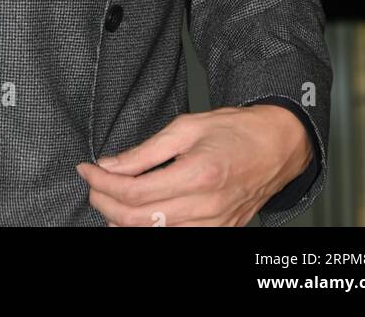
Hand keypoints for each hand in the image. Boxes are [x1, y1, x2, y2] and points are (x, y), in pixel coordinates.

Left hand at [76, 104, 312, 226]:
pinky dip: (150, 231)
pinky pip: (176, 239)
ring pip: (154, 236)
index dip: (102, 184)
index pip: (135, 191)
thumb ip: (146, 150)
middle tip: (92, 187)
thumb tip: (110, 164)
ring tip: (109, 200)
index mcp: (197, 174)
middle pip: (138, 219)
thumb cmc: (236, 130)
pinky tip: (136, 217)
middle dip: (105, 204)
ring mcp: (214, 225)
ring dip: (123, 222)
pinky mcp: (220, 233)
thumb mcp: (187, 127)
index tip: (87, 170)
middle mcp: (206, 206)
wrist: (278, 147)